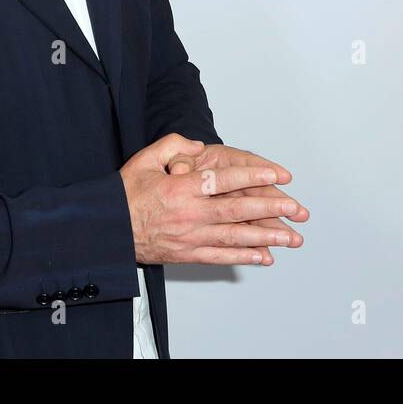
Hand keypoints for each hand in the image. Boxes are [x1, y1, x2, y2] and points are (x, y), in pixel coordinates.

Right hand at [120, 134, 301, 265]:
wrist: (108, 231)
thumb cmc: (126, 194)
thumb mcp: (145, 159)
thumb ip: (174, 145)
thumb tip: (199, 146)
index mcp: (181, 188)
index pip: (223, 180)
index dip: (252, 177)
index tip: (276, 175)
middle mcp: (189, 214)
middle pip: (236, 211)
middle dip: (269, 209)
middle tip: (294, 207)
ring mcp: (190, 237)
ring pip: (234, 237)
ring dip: (264, 237)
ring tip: (289, 236)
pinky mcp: (187, 254)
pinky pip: (220, 256)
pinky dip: (243, 257)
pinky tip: (263, 256)